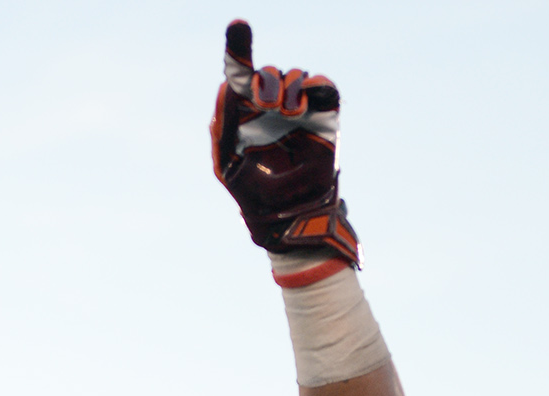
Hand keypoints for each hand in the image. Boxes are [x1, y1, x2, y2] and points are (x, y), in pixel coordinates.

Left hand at [209, 19, 358, 265]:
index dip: (238, 47)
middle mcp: (270, 106)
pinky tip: (300, 106)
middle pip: (268, 71)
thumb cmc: (252, 194)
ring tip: (285, 112)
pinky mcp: (325, 116)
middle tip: (264, 103)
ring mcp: (299, 109)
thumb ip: (222, 126)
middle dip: (264, 80)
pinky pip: (324, 85)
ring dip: (287, 86)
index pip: (240, 74)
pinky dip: (314, 86)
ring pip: (295, 74)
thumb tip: (226, 88)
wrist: (290, 216)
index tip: (238, 25)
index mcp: (243, 114)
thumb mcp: (226, 163)